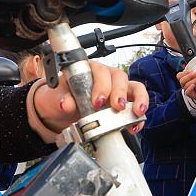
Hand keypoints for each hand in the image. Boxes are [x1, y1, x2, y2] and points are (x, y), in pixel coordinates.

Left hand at [29, 61, 147, 137]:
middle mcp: (105, 77)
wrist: (62, 111)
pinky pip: (137, 104)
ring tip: (137, 113)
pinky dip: (139, 115)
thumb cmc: (60, 97)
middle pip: (119, 77)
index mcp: (88, 69)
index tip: (97, 102)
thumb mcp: (55, 97)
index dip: (101, 85)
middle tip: (117, 107)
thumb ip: (60, 99)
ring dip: (138, 100)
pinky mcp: (123, 103)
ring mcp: (116, 89)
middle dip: (119, 93)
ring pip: (134, 87)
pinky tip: (135, 125)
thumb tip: (67, 103)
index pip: (100, 71)